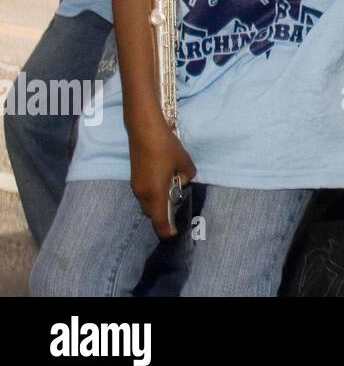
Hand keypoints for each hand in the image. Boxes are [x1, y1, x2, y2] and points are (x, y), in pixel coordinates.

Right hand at [129, 123, 195, 237]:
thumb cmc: (165, 147)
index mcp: (155, 192)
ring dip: (157, 202)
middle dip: (162, 214)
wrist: (144, 131)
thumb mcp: (184, 162)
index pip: (159, 219)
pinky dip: (153, 193)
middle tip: (175, 209)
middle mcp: (142, 193)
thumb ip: (187, 175)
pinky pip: (144, 193)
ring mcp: (135, 185)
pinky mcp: (134, 177)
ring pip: (147, 202)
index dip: (165, 229)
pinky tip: (163, 182)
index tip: (173, 234)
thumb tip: (181, 181)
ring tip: (172, 193)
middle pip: (152, 212)